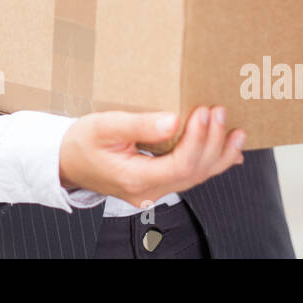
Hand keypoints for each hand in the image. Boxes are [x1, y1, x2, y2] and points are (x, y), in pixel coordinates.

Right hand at [58, 105, 244, 207]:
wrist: (66, 162)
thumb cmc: (81, 143)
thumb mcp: (104, 126)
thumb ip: (139, 125)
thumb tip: (173, 121)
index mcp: (135, 178)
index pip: (179, 164)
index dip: (198, 139)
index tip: (204, 112)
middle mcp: (149, 191)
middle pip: (193, 172)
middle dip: (212, 141)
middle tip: (220, 111)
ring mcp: (154, 190)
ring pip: (196, 176)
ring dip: (218, 153)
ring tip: (236, 131)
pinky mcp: (158, 183)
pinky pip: (190, 176)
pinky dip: (212, 163)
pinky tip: (229, 153)